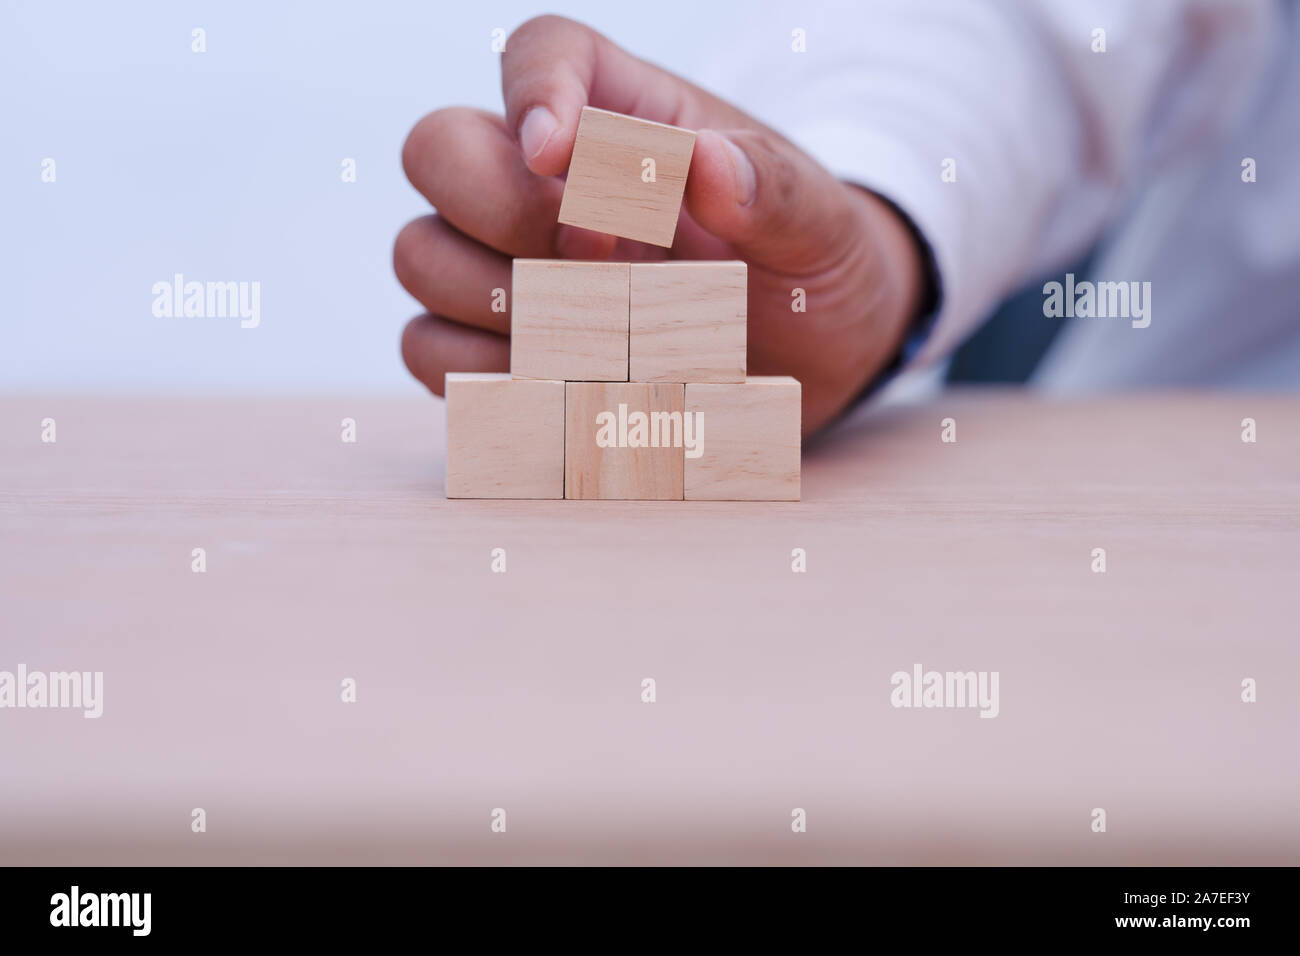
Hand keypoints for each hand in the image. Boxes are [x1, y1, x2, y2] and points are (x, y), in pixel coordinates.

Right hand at [395, 15, 925, 434]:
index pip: (540, 54)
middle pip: (438, 149)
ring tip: (602, 333)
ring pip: (420, 255)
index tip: (562, 155)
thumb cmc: (809, 267)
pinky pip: (428, 350)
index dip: (533, 94)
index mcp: (622, 114)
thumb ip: (775, 188)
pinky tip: (566, 383)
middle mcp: (544, 182)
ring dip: (500, 302)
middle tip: (600, 257)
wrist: (809, 363)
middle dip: (504, 209)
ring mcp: (509, 264)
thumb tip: (707, 166)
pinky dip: (485, 376)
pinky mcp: (495, 348)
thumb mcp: (819, 223)